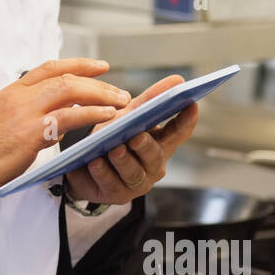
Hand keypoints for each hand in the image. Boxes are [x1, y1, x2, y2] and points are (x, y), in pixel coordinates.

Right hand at [0, 58, 131, 199]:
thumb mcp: (7, 124)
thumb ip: (33, 118)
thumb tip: (59, 125)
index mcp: (13, 92)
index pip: (49, 68)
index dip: (77, 64)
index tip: (98, 67)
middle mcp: (20, 96)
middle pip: (65, 77)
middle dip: (96, 81)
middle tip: (118, 90)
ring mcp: (26, 111)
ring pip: (70, 90)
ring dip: (100, 94)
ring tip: (120, 102)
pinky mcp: (32, 131)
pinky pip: (69, 117)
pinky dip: (92, 113)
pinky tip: (107, 116)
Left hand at [63, 74, 198, 206]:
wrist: (83, 163)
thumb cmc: (111, 136)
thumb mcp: (128, 115)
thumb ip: (151, 100)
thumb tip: (178, 80)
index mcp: (161, 143)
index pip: (179, 131)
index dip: (186, 119)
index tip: (191, 104)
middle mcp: (154, 165)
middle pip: (155, 155)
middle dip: (145, 145)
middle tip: (135, 136)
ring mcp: (137, 182)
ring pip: (134, 172)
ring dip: (123, 160)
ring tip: (113, 149)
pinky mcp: (117, 194)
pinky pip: (111, 184)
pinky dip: (103, 172)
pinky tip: (96, 162)